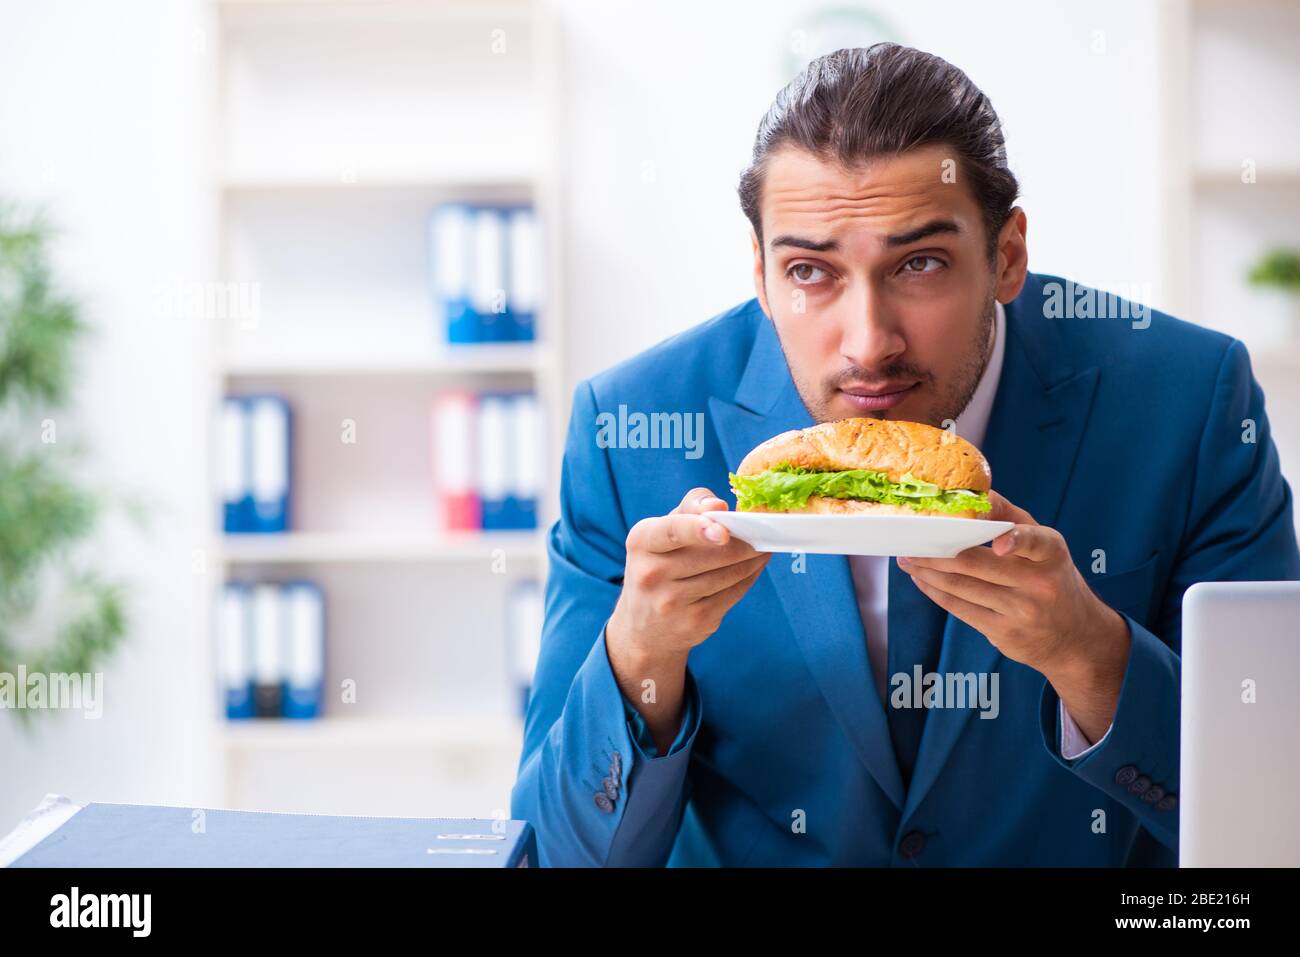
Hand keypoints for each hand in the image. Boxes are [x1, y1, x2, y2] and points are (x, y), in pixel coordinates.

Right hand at [607, 487, 769, 663]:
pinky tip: (755, 566)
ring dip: (753, 558)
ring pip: (728, 574)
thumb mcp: (661, 531)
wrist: (643, 627)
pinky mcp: (696, 621)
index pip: (673, 531)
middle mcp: (652, 573)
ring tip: (763, 546)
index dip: (700, 530)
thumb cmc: (658, 564)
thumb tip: (718, 504)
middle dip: (745, 542)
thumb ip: (690, 508)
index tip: (724, 532)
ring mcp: (673, 602)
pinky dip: (750, 576)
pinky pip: (734, 593)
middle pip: (712, 554)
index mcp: (642, 542)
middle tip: (763, 531)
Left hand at [895, 491, 1129, 738]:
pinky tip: (920, 579)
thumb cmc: (1052, 578)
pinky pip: (959, 608)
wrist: (1077, 637)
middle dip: (935, 551)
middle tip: (908, 539)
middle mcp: (1039, 583)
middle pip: (975, 563)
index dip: (1015, 540)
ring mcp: (1020, 611)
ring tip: (907, 557)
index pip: (1034, 541)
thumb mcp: (1045, 545)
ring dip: (926, 570)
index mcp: (1051, 553)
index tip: (998, 542)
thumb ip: (1011, 519)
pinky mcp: (1003, 633)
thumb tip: (975, 494)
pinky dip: (934, 591)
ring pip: (960, 586)